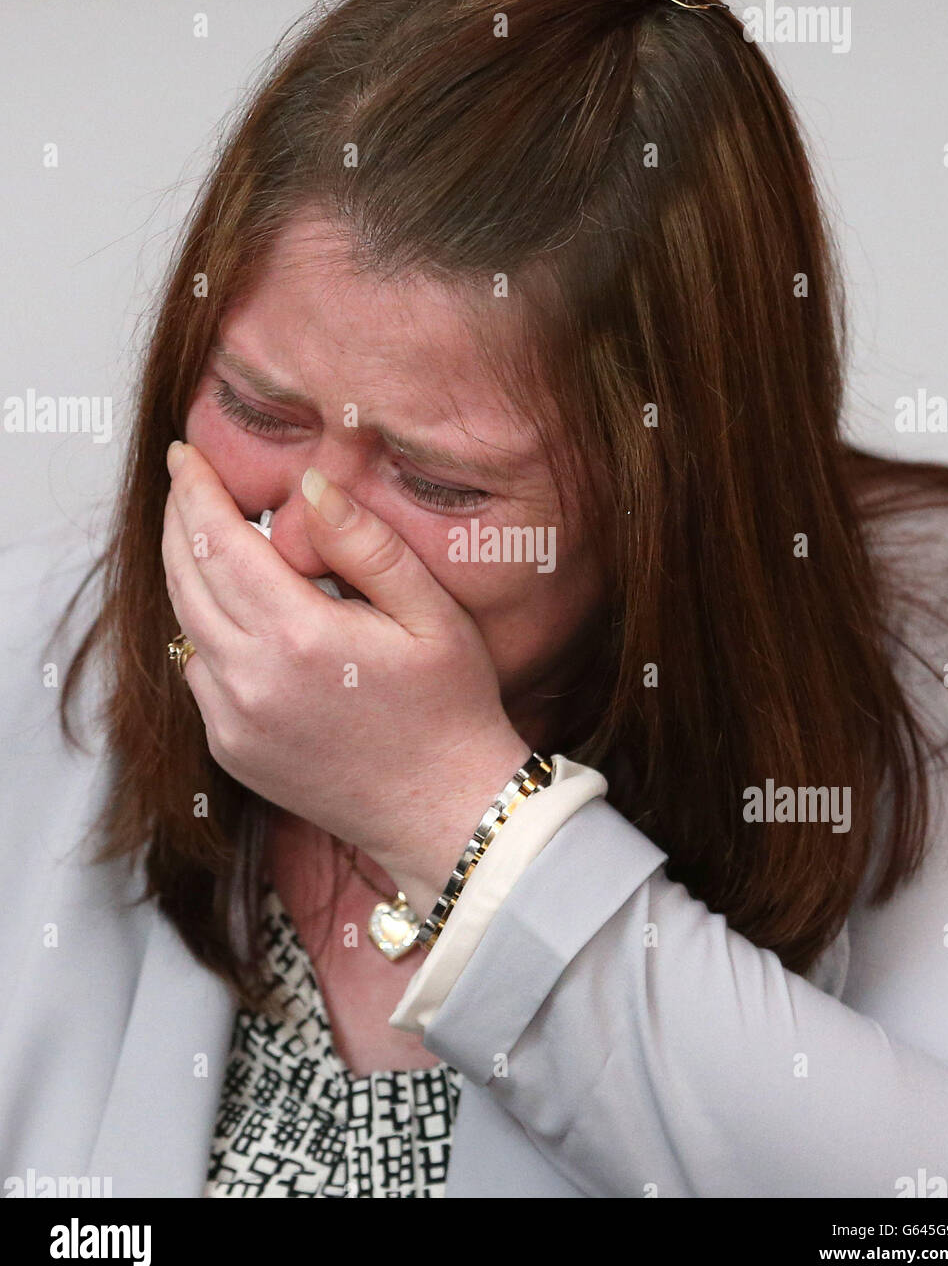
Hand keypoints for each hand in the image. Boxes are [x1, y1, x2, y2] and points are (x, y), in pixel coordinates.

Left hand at [161, 441, 530, 913]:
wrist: (445, 812)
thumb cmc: (450, 709)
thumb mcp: (430, 612)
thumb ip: (366, 544)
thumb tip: (310, 485)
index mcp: (298, 636)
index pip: (218, 540)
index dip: (194, 490)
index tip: (182, 453)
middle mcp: (250, 680)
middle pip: (185, 576)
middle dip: (179, 521)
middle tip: (186, 482)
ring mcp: (233, 721)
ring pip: (183, 625)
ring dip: (187, 574)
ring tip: (208, 537)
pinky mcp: (233, 749)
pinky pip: (198, 673)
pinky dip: (205, 632)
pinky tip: (237, 616)